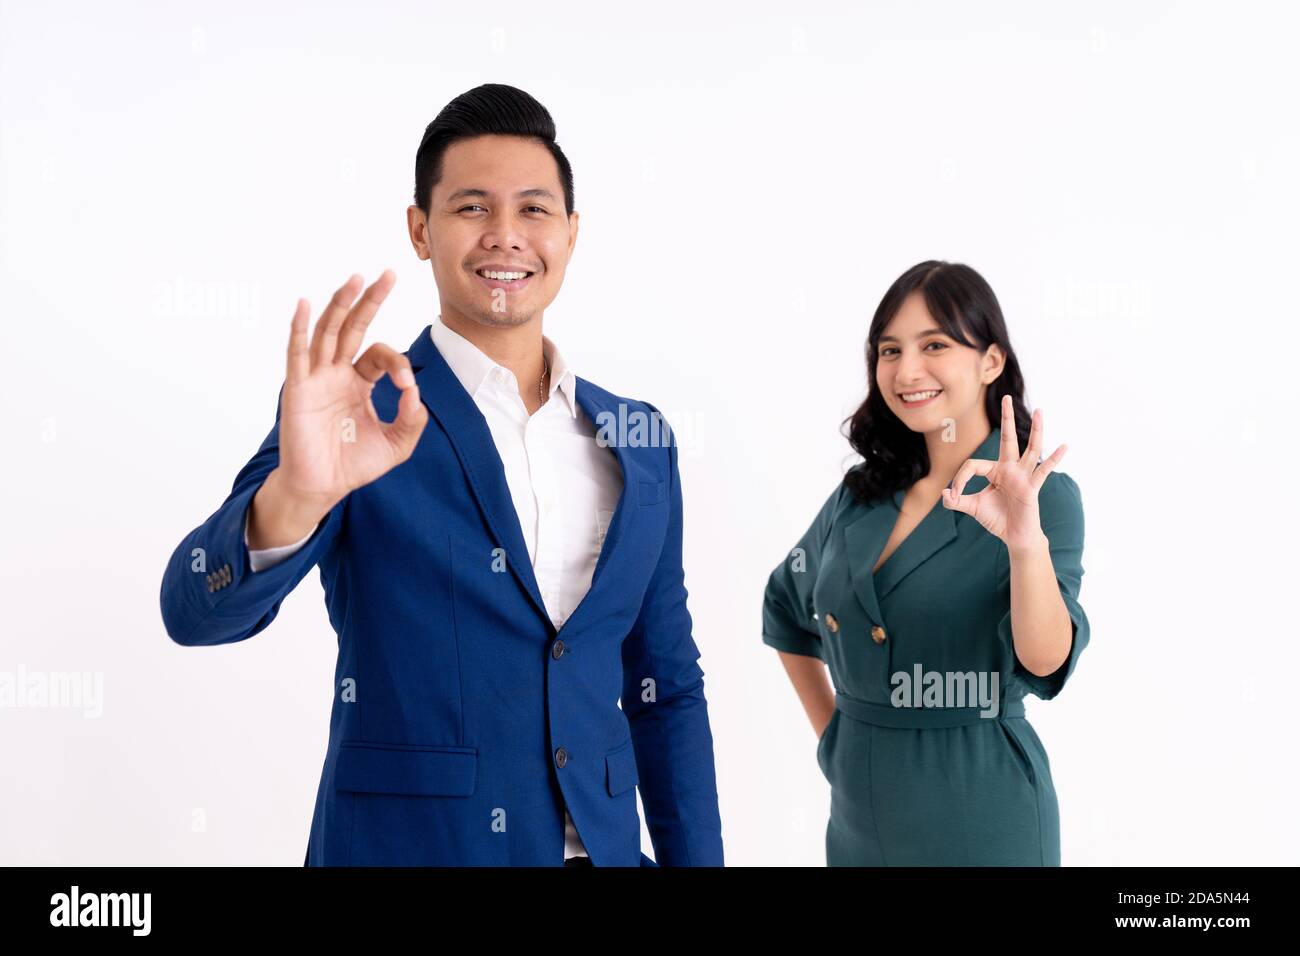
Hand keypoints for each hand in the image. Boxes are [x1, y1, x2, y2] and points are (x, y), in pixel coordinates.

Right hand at [273, 271, 428, 513]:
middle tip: (388, 274)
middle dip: (371, 300)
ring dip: (341, 304)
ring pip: (328, 332)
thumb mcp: (397, 444)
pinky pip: (298, 353)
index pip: (381, 356)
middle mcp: (336, 374)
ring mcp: (316, 378)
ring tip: (356, 278)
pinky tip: (306, 305)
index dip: (399, 364)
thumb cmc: (353, 465)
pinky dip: (301, 328)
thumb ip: (412, 420)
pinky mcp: (299, 388)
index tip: (408, 387)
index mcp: (359, 382)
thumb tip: (415, 393)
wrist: (322, 488)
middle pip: (354, 327)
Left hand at [940, 395, 1066, 551]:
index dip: (959, 478)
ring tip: (1040, 411)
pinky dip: (1053, 459)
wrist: (1014, 536)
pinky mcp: (1032, 487)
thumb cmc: (996, 519)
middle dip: (1006, 418)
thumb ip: (956, 501)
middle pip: (1008, 439)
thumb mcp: (972, 508)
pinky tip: (1064, 446)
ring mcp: (1023, 475)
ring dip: (1035, 429)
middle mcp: (1010, 468)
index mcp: (995, 471)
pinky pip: (1044, 470)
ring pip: (1030, 448)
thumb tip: (944, 494)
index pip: (973, 464)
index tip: (953, 494)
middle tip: (1005, 397)